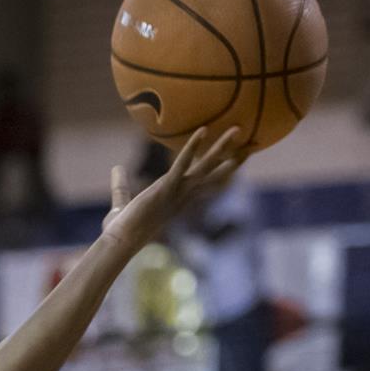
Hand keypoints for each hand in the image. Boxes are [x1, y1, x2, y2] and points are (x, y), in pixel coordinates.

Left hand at [101, 127, 241, 248]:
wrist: (119, 241)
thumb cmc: (121, 227)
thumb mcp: (122, 201)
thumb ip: (121, 185)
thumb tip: (116, 169)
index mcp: (178, 198)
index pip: (205, 182)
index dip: (221, 171)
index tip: (236, 160)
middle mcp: (183, 195)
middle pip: (214, 174)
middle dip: (234, 160)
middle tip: (252, 145)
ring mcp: (177, 191)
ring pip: (205, 166)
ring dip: (221, 147)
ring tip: (236, 129)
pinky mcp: (166, 187)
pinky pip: (181, 163)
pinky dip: (192, 147)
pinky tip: (202, 130)